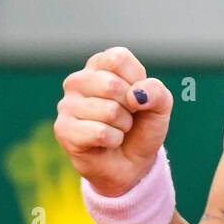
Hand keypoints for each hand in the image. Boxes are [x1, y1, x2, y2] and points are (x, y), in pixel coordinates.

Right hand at [54, 46, 172, 195]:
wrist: (132, 164)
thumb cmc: (142, 127)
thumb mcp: (160, 106)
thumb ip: (157, 91)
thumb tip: (135, 95)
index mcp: (100, 64)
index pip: (118, 59)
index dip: (137, 81)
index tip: (136, 97)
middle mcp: (79, 80)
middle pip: (112, 84)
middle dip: (130, 107)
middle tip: (127, 117)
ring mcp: (67, 104)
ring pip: (108, 111)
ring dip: (123, 126)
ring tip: (117, 129)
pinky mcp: (63, 129)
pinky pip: (99, 132)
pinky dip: (114, 140)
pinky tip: (107, 142)